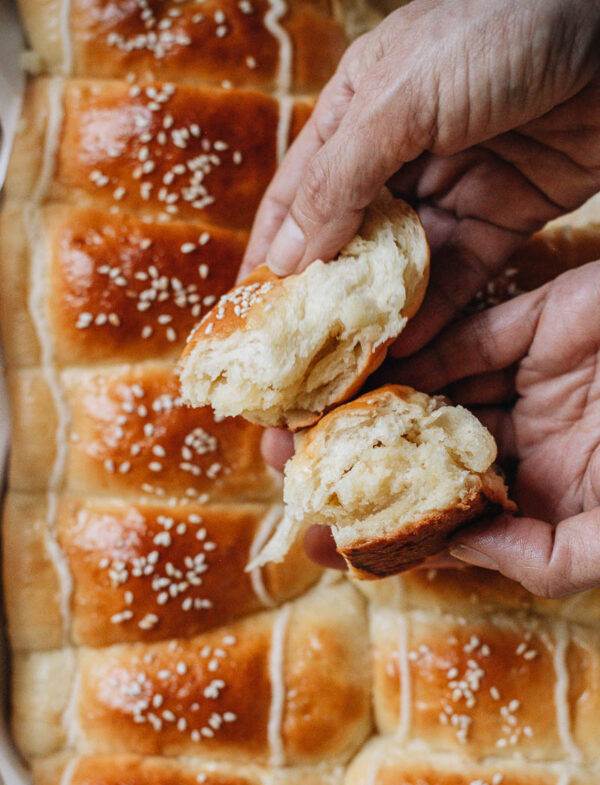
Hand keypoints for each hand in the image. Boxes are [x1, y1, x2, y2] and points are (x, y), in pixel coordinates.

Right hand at [242, 0, 599, 356]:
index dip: (268, 254)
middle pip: (346, 239)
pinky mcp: (503, 212)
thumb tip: (286, 259)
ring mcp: (452, 184)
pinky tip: (408, 346)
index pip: (296, 194)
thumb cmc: (502, 28)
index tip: (244, 314)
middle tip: (295, 358)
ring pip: (401, 264)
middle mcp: (397, 151)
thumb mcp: (401, 97)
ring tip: (346, 366)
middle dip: (322, 298)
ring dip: (376, 313)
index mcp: (357, 109)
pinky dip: (435, 309)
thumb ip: (339, 180)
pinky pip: (460, 272)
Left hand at [264, 262, 599, 595]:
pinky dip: (420, 343)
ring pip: (433, 388)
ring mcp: (533, 382)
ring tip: (306, 414)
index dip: (382, 529)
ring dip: (373, 399)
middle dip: (357, 459)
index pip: (447, 517)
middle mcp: (528, 443)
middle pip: (423, 451)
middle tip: (286, 468)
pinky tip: (367, 357)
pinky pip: (468, 332)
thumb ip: (541, 560)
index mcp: (543, 502)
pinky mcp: (545, 324)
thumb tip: (453, 550)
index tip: (316, 536)